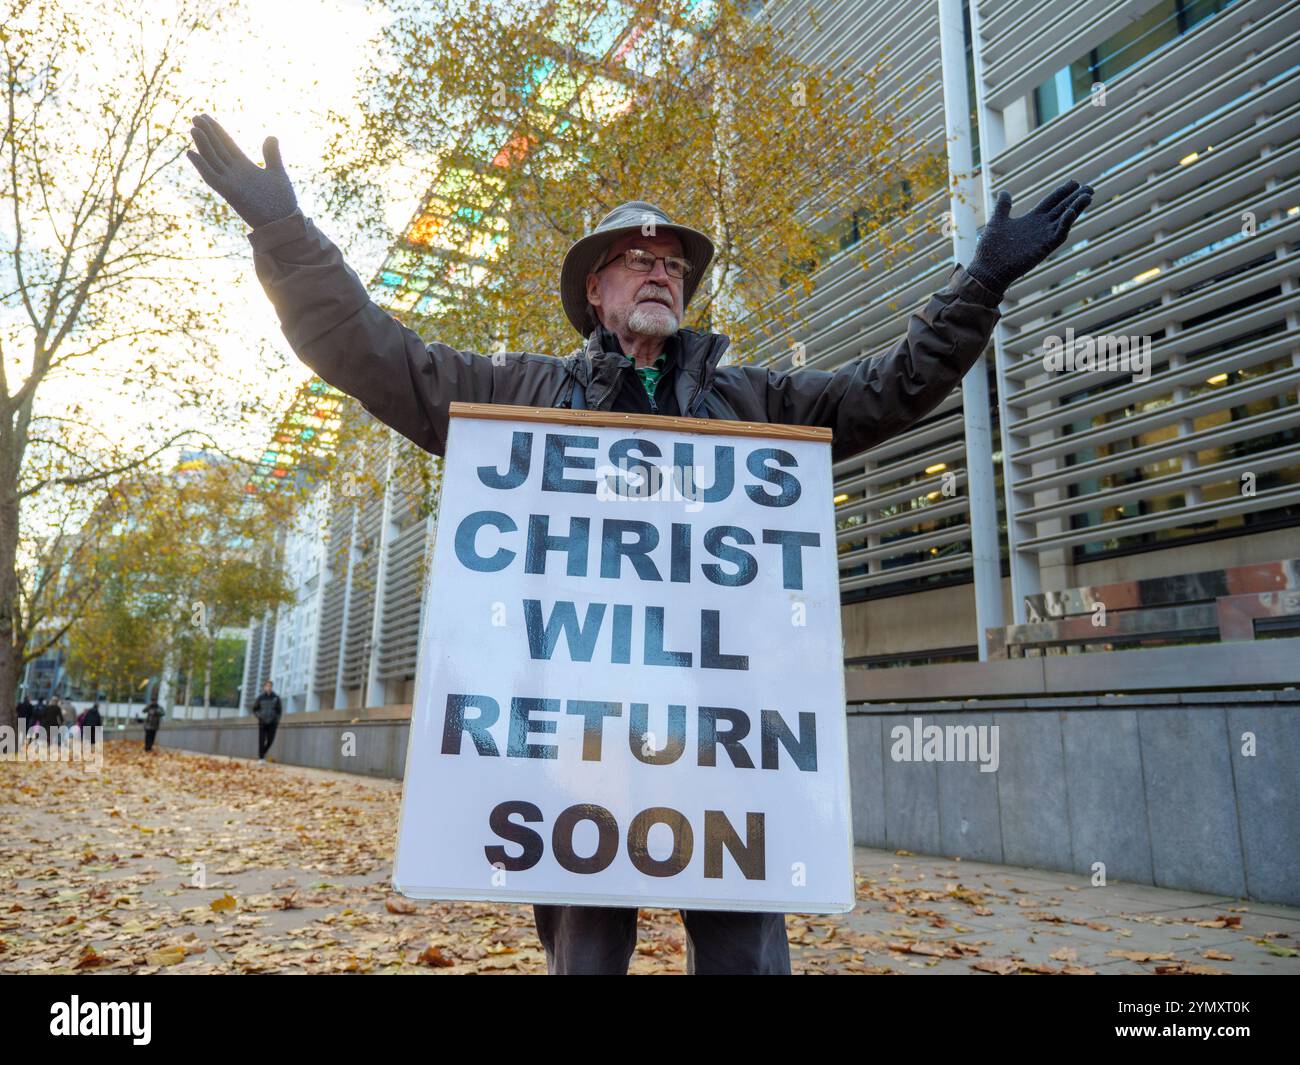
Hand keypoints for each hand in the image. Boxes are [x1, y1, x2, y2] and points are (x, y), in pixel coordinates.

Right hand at [186, 113, 297, 229]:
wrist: (286, 223)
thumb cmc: (282, 202)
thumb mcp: (277, 173)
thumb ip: (272, 155)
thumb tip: (270, 136)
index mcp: (245, 167)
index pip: (227, 145)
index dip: (217, 131)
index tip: (205, 117)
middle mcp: (235, 174)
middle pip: (217, 149)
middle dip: (207, 133)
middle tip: (195, 116)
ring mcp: (231, 183)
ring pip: (213, 160)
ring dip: (203, 145)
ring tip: (193, 129)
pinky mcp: (230, 193)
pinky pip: (212, 178)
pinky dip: (201, 166)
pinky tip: (190, 153)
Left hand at [967, 179, 1093, 297]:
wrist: (987, 270)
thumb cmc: (991, 248)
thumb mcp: (997, 221)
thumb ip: (1003, 206)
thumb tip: (1004, 191)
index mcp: (1031, 219)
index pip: (1051, 202)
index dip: (1062, 192)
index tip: (1075, 182)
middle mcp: (1040, 227)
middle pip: (1062, 208)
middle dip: (1075, 198)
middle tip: (1090, 188)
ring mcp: (1043, 238)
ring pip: (1064, 219)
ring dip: (1076, 208)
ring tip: (1087, 196)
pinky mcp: (1043, 248)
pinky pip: (1058, 234)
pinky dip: (1065, 223)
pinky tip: (1070, 212)